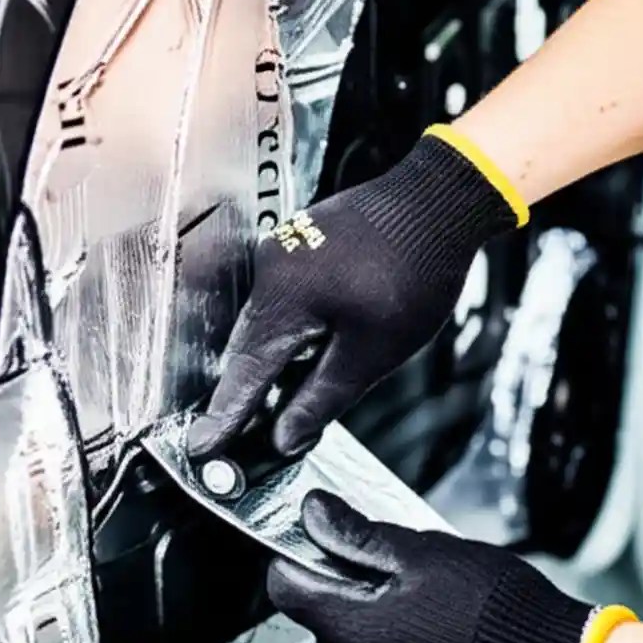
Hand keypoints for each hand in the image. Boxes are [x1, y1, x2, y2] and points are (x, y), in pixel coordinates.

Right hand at [189, 133, 519, 462]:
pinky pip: (280, 294)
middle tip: (228, 433)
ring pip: (264, 320)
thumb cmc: (415, 271)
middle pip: (248, 346)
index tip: (201, 446)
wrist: (440, 197)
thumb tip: (285, 438)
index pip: (244, 373)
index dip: (225, 415)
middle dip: (240, 390)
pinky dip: (285, 327)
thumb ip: (322, 398)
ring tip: (265, 399)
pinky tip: (301, 345)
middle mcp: (271, 270)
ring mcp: (284, 249)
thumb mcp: (373, 352)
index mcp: (282, 301)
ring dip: (266, 358)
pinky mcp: (302, 239)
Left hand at [267, 490, 593, 642]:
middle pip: (322, 608)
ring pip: (353, 633)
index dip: (299, 550)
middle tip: (393, 556)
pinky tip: (434, 620)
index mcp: (351, 627)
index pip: (284, 584)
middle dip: (346, 577)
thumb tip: (313, 513)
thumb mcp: (421, 553)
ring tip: (424, 590)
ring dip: (375, 606)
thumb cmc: (492, 611)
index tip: (325, 532)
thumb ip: (358, 534)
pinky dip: (396, 635)